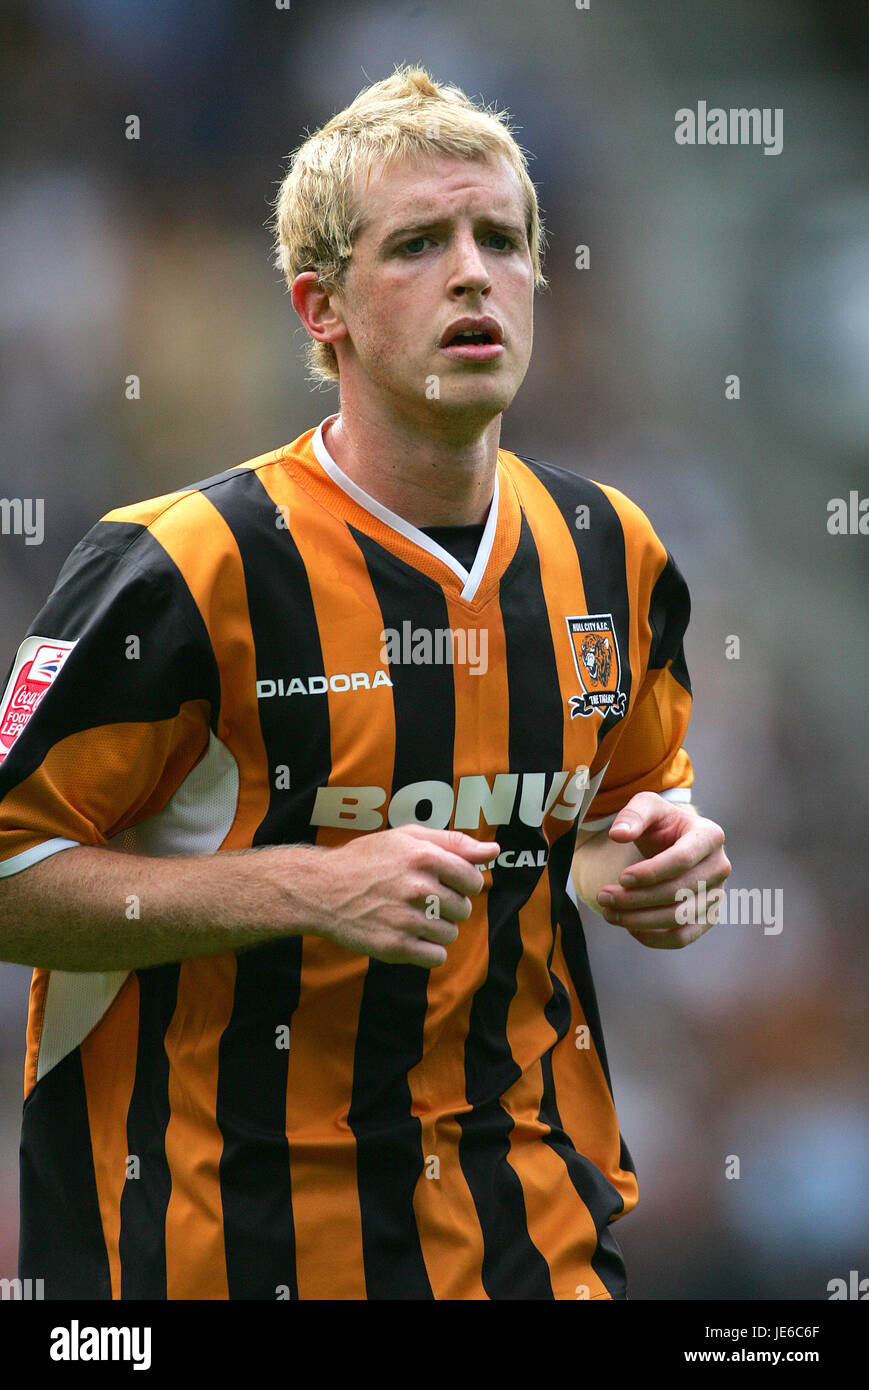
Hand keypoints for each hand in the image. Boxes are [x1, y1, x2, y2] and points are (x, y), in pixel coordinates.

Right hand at [306, 824, 498, 967]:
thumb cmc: (366, 859)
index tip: (442, 883)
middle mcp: (419, 888)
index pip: (474, 880)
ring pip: (451, 934)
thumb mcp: (407, 838)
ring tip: (409, 917)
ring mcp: (407, 919)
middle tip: (420, 899)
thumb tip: (493, 850)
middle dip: (448, 906)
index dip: (461, 883)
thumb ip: (453, 843)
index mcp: (425, 857)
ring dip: (436, 928)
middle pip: (463, 909)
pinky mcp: (395, 947)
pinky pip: (436, 956)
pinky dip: (427, 950)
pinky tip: (408, 936)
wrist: (321, 889)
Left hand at [595, 792, 730, 948]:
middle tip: (603, 897)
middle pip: (677, 892)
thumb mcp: (646, 805)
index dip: (650, 872)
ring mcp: (716, 894)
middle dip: (635, 898)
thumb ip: (632, 815)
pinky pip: (683, 937)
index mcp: (710, 835)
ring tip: (609, 912)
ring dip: (639, 920)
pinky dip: (654, 938)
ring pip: (678, 918)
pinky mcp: (708, 916)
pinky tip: (629, 927)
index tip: (621, 877)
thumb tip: (618, 834)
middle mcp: (720, 867)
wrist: (676, 840)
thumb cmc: (661, 822)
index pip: (682, 860)